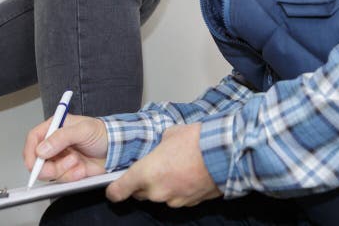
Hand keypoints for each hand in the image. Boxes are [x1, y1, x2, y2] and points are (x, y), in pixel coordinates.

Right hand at [23, 114, 107, 182]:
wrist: (117, 149)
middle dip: (48, 166)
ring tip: (78, 162)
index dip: (31, 152)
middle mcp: (55, 144)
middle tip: (62, 164)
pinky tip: (82, 169)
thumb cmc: (103, 133)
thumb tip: (42, 149)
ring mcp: (60, 158)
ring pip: (48, 172)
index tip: (34, 163)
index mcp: (56, 128)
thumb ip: (61, 138)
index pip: (34, 139)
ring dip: (63, 170)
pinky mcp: (67, 170)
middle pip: (37, 160)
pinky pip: (61, 179)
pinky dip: (71, 176)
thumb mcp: (83, 130)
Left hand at [106, 123, 221, 207]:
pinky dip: (180, 188)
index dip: (114, 189)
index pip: (118, 191)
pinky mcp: (190, 203)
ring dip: (164, 185)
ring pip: (160, 195)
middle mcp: (156, 191)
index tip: (114, 186)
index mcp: (145, 173)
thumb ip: (158, 146)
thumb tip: (159, 148)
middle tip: (157, 166)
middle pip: (140, 192)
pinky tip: (189, 174)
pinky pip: (177, 197)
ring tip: (178, 167)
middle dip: (144, 182)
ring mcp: (174, 200)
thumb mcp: (170, 134)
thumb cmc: (197, 141)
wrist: (225, 152)